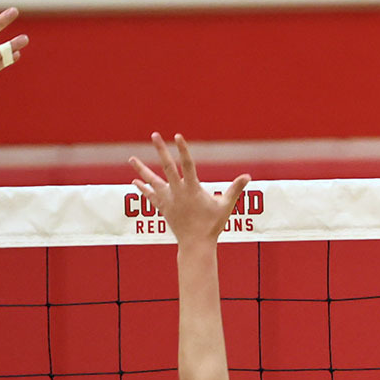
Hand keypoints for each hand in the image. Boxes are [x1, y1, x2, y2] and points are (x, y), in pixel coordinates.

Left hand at [130, 133, 251, 245]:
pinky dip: (143, 188)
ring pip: (152, 181)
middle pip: (167, 167)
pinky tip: (136, 181)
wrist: (196, 244)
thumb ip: (235, 189)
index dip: (183, 150)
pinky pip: (151, 196)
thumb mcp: (226, 206)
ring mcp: (168, 200)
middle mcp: (178, 192)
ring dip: (141, 169)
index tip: (177, 136)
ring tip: (131, 159)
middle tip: (154, 135)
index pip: (187, 164)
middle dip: (161, 150)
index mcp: (192, 189)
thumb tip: (247, 176)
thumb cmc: (212, 225)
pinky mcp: (163, 208)